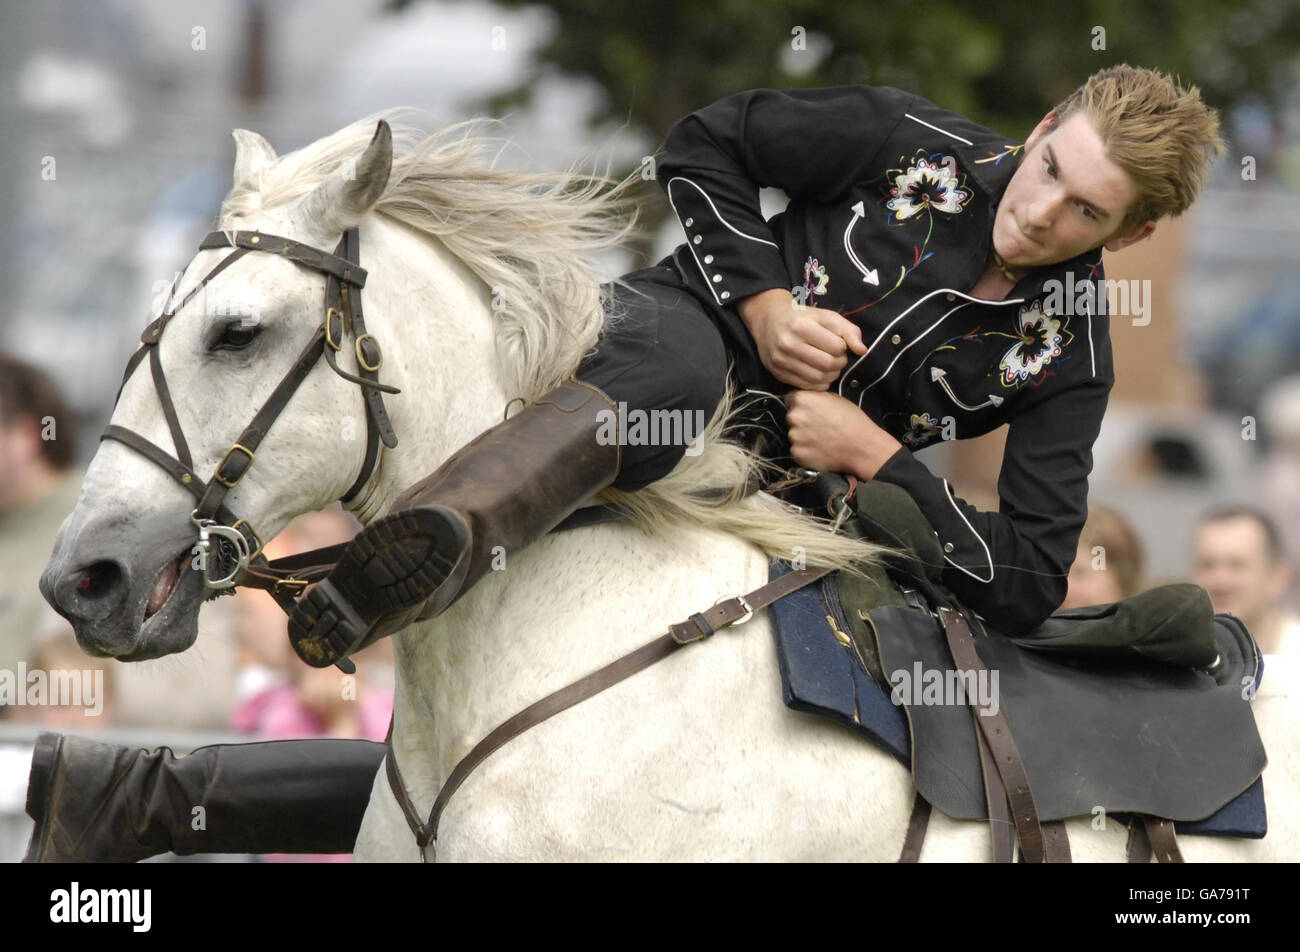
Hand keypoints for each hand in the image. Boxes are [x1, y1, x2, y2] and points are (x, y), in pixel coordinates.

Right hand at [738, 289, 866, 389]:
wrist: (769, 321)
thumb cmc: (802, 318)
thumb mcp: (826, 316)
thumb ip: (848, 330)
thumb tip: (862, 350)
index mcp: (801, 326)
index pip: (837, 347)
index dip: (844, 348)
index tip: (840, 345)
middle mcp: (788, 344)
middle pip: (828, 365)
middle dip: (839, 363)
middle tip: (838, 358)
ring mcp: (781, 361)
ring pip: (818, 378)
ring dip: (831, 375)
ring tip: (830, 366)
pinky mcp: (778, 373)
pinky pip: (806, 386)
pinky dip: (818, 383)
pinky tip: (819, 373)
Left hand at [784, 390, 902, 478]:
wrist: (862, 447)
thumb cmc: (852, 422)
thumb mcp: (835, 398)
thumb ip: (816, 397)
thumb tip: (809, 399)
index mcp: (802, 399)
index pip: (791, 399)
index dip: (802, 405)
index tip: (810, 410)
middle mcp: (794, 417)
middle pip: (791, 417)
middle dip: (802, 420)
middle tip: (819, 426)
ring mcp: (794, 437)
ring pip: (794, 434)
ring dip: (804, 436)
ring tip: (822, 438)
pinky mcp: (797, 453)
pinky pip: (797, 450)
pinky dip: (806, 450)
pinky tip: (821, 449)